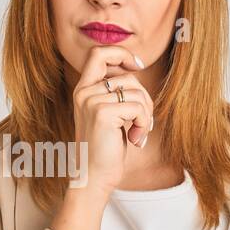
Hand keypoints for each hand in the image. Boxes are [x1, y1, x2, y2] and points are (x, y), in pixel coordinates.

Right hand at [69, 45, 151, 198]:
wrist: (94, 176)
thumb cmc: (106, 147)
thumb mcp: (109, 113)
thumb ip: (115, 91)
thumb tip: (135, 66)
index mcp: (83, 89)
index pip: (98, 53)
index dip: (121, 53)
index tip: (137, 66)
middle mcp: (83, 92)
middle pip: (127, 76)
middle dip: (144, 97)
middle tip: (143, 119)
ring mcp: (91, 101)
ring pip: (136, 92)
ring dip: (146, 114)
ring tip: (138, 132)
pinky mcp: (102, 113)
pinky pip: (137, 107)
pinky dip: (144, 124)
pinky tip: (135, 139)